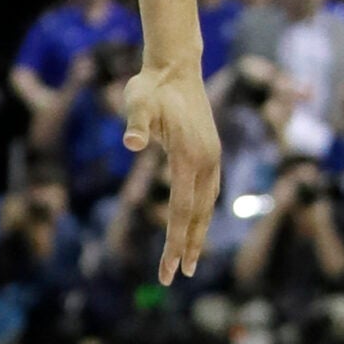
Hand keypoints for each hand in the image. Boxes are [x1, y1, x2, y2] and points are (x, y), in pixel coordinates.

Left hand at [123, 60, 220, 283]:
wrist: (176, 67)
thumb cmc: (151, 87)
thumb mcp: (137, 101)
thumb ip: (136, 124)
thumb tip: (131, 143)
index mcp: (189, 156)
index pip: (182, 210)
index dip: (176, 243)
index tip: (169, 270)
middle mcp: (206, 161)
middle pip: (198, 214)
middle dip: (189, 247)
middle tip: (178, 276)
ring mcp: (211, 156)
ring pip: (208, 205)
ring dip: (199, 233)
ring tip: (191, 259)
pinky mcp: (210, 152)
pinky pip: (209, 192)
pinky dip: (203, 213)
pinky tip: (196, 222)